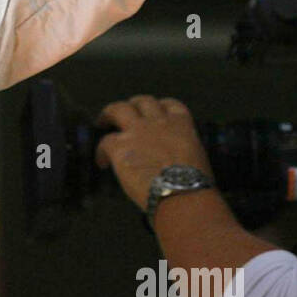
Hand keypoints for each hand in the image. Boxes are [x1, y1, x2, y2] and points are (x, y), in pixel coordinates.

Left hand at [95, 95, 212, 211]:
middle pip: (142, 102)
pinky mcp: (120, 146)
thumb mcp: (196, 158)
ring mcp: (137, 132)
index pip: (169, 105)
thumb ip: (180, 151)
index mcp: (181, 125)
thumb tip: (171, 161)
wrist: (181, 194)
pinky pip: (104, 142)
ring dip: (109, 114)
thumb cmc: (193, 185)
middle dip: (133, 106)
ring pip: (118, 109)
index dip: (159, 106)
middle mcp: (158, 122)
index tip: (154, 111)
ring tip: (102, 123)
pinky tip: (102, 162)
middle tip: (124, 114)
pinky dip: (101, 152)